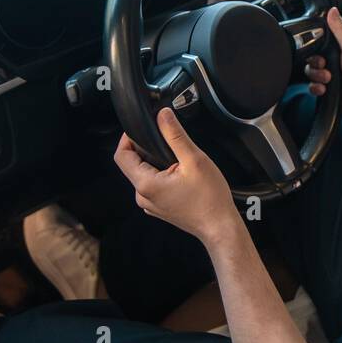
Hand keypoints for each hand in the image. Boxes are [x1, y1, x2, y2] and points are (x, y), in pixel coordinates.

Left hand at [113, 108, 239, 245]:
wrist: (220, 227)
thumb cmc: (210, 199)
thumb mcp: (194, 159)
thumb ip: (175, 135)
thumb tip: (163, 115)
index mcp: (146, 184)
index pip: (121, 156)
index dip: (127, 138)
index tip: (142, 129)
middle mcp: (143, 196)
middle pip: (132, 164)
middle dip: (146, 149)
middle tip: (168, 143)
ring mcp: (150, 204)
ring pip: (144, 174)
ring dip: (156, 162)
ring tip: (179, 161)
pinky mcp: (159, 207)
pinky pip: (153, 185)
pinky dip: (162, 175)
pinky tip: (181, 176)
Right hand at [304, 7, 341, 118]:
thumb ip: (340, 30)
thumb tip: (332, 11)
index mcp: (339, 50)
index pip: (318, 44)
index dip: (315, 48)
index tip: (320, 52)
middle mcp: (333, 62)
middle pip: (311, 59)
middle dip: (315, 65)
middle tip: (326, 67)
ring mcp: (330, 76)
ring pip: (310, 73)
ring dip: (316, 77)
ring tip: (328, 80)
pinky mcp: (326, 90)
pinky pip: (311, 87)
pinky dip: (316, 89)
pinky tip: (325, 89)